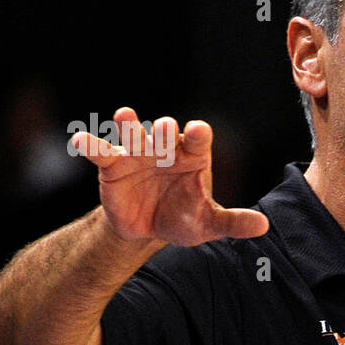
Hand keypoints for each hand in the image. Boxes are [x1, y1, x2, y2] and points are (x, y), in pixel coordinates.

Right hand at [73, 106, 269, 245]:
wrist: (148, 229)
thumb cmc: (183, 217)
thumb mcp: (209, 224)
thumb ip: (233, 222)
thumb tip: (263, 226)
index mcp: (193, 157)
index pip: (199, 140)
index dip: (198, 134)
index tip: (198, 132)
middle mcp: (166, 149)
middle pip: (167, 133)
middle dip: (166, 132)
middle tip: (167, 130)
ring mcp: (138, 154)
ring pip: (135, 135)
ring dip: (131, 126)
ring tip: (126, 115)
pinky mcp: (112, 165)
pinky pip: (101, 151)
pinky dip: (91, 144)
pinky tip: (81, 140)